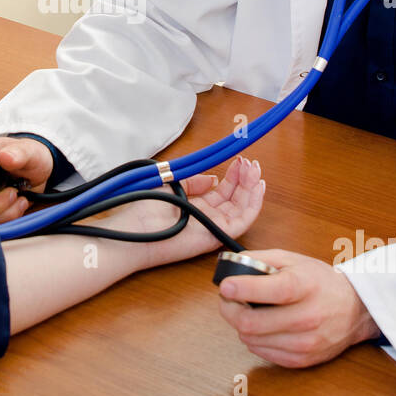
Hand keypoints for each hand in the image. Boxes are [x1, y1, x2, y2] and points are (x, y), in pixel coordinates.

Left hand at [99, 157, 264, 270]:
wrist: (137, 227)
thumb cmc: (147, 208)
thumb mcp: (173, 185)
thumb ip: (193, 181)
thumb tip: (212, 178)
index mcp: (196, 207)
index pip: (221, 191)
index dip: (232, 176)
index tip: (238, 160)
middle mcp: (207, 217)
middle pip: (234, 198)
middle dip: (245, 179)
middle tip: (251, 162)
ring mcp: (214, 227)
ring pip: (242, 207)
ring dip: (252, 187)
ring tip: (255, 169)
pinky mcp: (218, 234)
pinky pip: (243, 220)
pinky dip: (254, 203)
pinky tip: (258, 186)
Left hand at [216, 249, 381, 367]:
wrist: (355, 310)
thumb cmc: (320, 282)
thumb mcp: (293, 260)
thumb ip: (260, 259)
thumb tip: (231, 266)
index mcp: (305, 286)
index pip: (271, 290)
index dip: (241, 288)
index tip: (225, 286)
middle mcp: (306, 317)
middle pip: (251, 323)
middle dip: (230, 310)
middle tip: (228, 300)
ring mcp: (305, 342)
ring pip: (251, 340)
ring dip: (241, 325)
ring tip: (247, 311)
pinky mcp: (301, 360)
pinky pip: (262, 353)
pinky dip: (254, 339)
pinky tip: (262, 327)